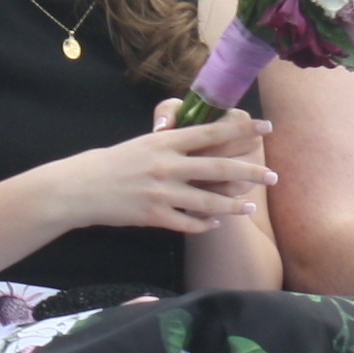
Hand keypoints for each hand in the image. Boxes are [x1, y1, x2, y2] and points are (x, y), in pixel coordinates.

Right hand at [63, 111, 276, 234]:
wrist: (80, 188)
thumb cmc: (113, 162)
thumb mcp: (144, 144)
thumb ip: (172, 143)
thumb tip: (202, 142)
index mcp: (165, 142)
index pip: (211, 132)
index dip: (241, 130)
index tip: (265, 128)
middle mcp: (167, 165)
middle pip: (219, 168)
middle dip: (250, 172)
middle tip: (272, 176)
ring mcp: (161, 192)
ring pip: (209, 201)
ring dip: (234, 205)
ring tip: (250, 207)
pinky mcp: (154, 216)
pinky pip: (188, 223)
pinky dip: (205, 224)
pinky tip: (216, 223)